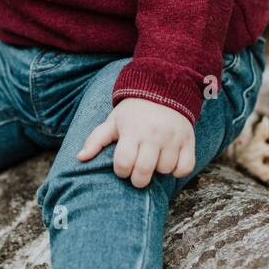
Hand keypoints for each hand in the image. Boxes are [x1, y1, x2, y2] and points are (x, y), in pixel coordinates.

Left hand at [77, 97, 195, 188]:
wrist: (164, 89)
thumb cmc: (134, 112)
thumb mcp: (113, 122)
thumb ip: (95, 140)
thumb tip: (80, 158)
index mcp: (132, 131)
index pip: (123, 163)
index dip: (121, 171)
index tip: (123, 166)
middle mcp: (153, 135)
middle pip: (143, 172)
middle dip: (137, 179)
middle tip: (137, 173)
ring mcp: (173, 138)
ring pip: (165, 170)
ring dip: (158, 170)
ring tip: (154, 160)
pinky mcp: (188, 140)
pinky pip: (185, 167)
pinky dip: (178, 170)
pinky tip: (170, 162)